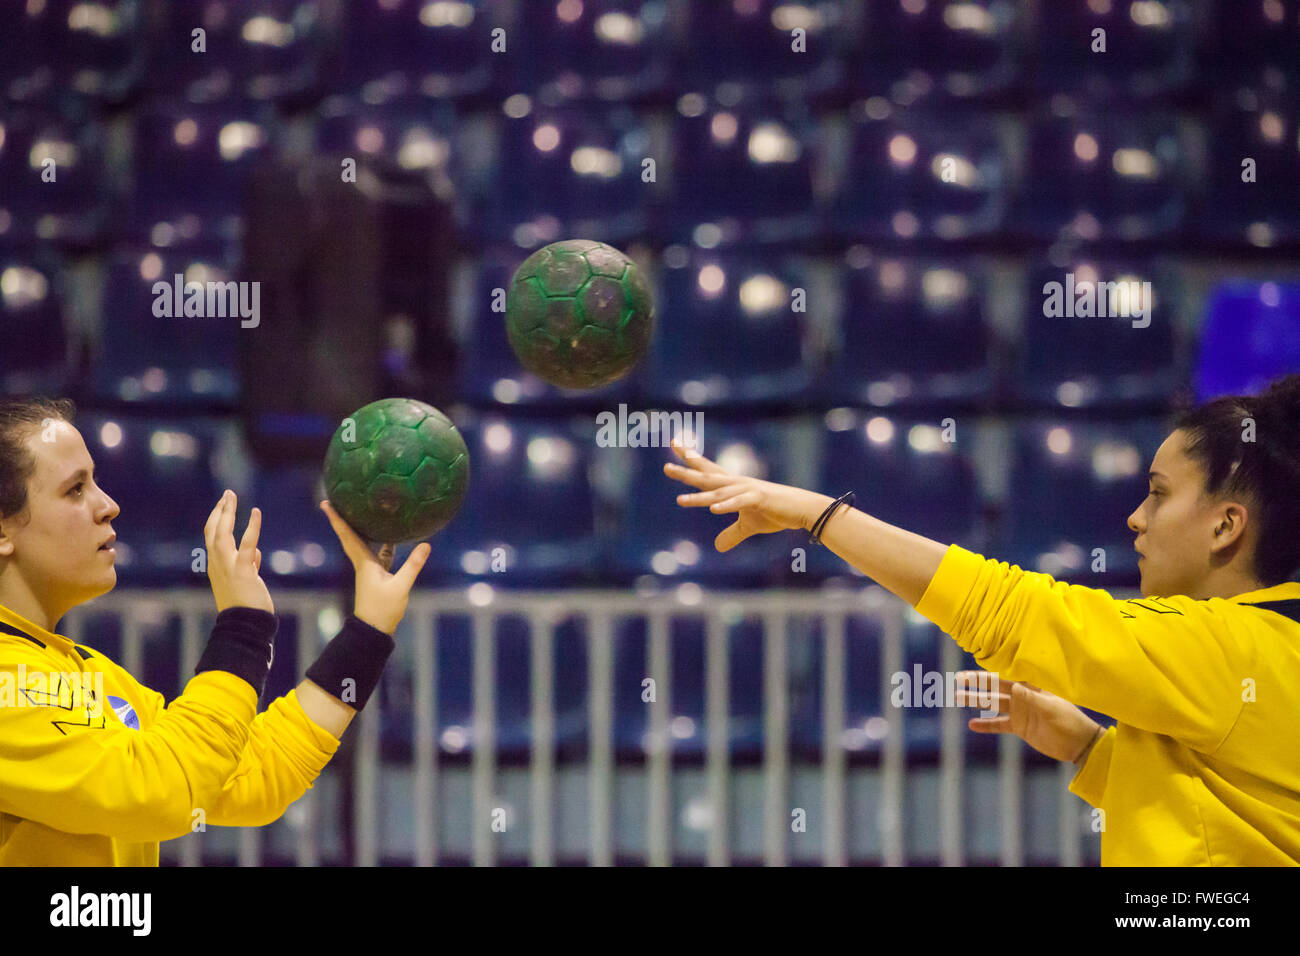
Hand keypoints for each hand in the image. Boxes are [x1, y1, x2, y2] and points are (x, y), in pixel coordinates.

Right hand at [204, 489, 272, 613]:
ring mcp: (227, 566)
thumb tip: (254, 555)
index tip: (223, 505)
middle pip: (213, 531)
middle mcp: (217, 564)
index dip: (216, 520)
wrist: (244, 625)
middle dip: (219, 510)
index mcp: (216, 567)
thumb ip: (247, 566)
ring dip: (227, 512)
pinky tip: (256, 512)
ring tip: (232, 496)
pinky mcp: (242, 570)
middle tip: (228, 494)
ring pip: (222, 533)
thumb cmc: (246, 606)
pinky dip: (252, 526)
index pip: (212, 538)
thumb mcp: (244, 582)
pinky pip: (247, 543)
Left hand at [319, 500, 430, 634]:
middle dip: (341, 518)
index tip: (326, 503)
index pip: (347, 536)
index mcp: (364, 563)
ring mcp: (368, 569)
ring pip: (361, 543)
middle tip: (334, 501)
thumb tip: (426, 545)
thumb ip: (413, 565)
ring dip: (358, 529)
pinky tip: (391, 537)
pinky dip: (380, 543)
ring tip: (360, 513)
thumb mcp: (401, 586)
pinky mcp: (376, 575)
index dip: (337, 519)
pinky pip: (376, 553)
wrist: (373, 629)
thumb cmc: (383, 609)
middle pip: (349, 536)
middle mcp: (362, 563)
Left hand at [663, 438, 830, 551]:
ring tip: (680, 501)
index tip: (675, 446)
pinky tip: (713, 509)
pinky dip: (727, 505)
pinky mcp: (759, 499)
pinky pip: (739, 502)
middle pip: (707, 476)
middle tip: (666, 466)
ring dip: (699, 497)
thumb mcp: (749, 527)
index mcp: (733, 486)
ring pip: (719, 492)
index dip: (691, 460)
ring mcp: (748, 490)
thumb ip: (732, 534)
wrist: (802, 509)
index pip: (707, 471)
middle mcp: (737, 483)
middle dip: (687, 470)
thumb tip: (717, 547)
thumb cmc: (777, 513)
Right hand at [954, 671, 1101, 762]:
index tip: (976, 662)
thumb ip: (1032, 698)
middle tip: (958, 678)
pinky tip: (972, 724)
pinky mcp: (1019, 727)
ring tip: (956, 697)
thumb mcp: (1052, 709)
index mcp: (1031, 687)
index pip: (1007, 674)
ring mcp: (1020, 711)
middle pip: (995, 687)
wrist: (1079, 744)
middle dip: (977, 682)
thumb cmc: (1070, 721)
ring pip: (993, 704)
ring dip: (976, 700)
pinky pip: (998, 724)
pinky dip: (986, 724)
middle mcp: (1022, 696)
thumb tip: (1014, 686)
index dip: (992, 669)